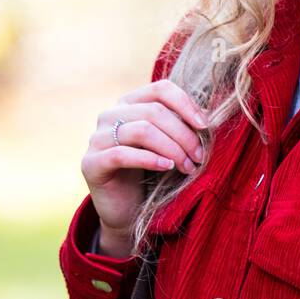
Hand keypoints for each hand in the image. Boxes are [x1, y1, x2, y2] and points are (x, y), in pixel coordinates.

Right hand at [81, 79, 208, 256]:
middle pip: (154, 111)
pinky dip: (150, 159)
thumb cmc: (152, 172)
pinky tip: (167, 167)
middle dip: (183, 134)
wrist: (127, 209)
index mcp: (129, 103)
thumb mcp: (168, 143)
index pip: (160, 89)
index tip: (205, 126)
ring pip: (142, 130)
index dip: (186, 104)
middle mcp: (109, 115)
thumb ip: (181, 125)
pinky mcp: (91, 163)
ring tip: (188, 166)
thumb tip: (208, 115)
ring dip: (172, 148)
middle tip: (199, 156)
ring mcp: (97, 138)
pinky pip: (122, 154)